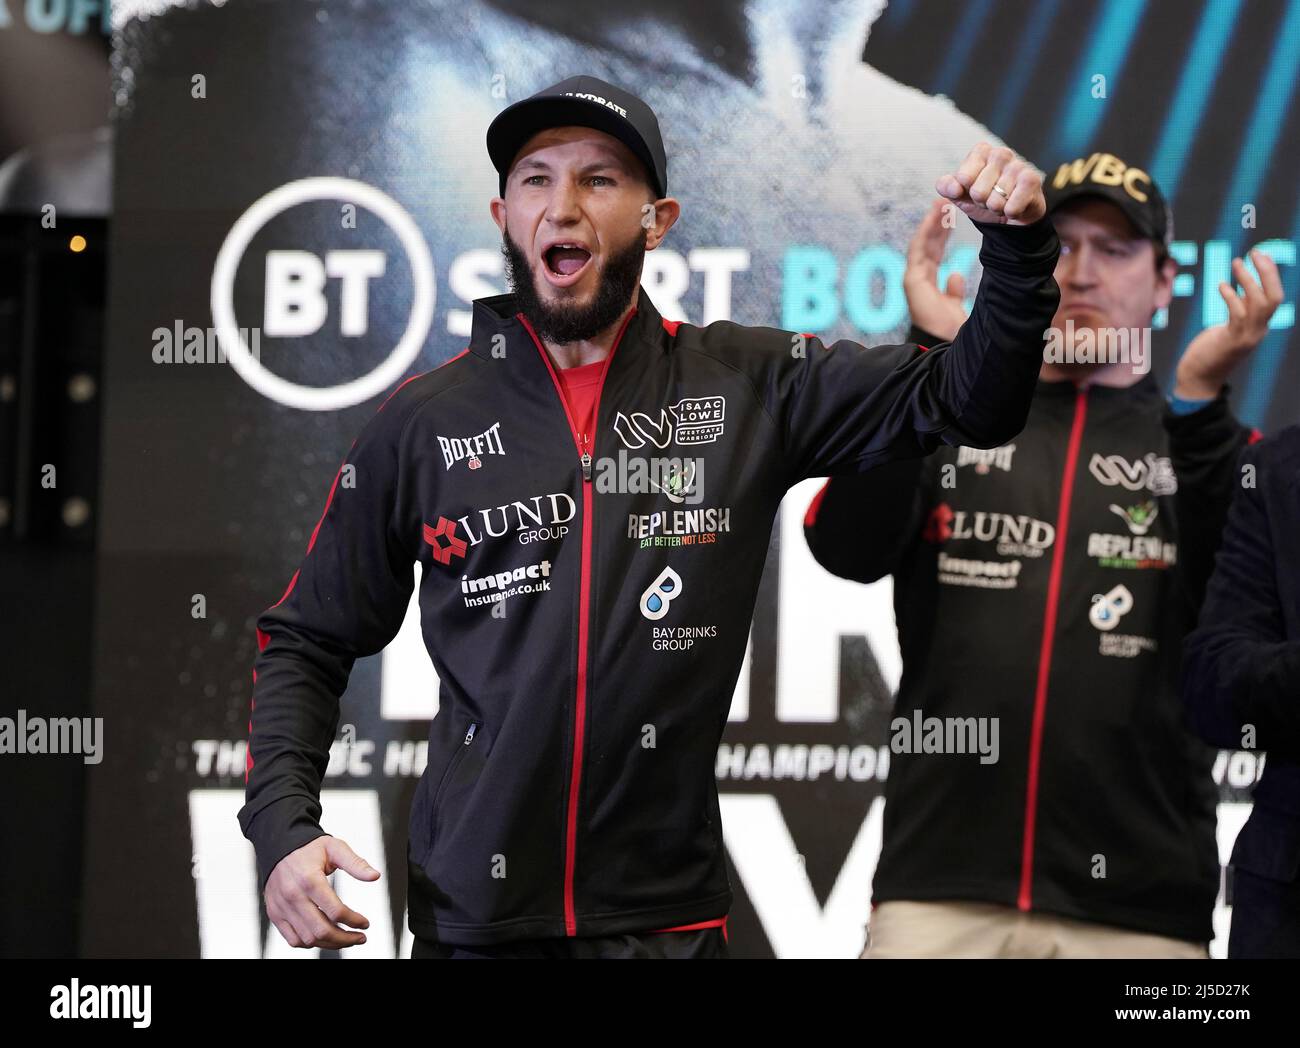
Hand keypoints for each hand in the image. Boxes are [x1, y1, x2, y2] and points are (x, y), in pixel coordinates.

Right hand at [265, 835, 378, 948]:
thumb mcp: (336, 848)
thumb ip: (356, 863)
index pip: (335, 911)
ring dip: (330, 944)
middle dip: (345, 939)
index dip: (354, 921)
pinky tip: (325, 938)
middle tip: (360, 937)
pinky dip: (310, 943)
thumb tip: (375, 876)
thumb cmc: (310, 848)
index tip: (365, 923)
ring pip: (308, 939)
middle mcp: (293, 896)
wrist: (280, 846)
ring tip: (345, 939)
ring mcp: (281, 907)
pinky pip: (293, 940)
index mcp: (310, 880)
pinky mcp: (275, 914)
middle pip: (322, 930)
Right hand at [903, 199, 968, 341]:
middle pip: (928, 245)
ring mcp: (913, 279)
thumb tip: (956, 274)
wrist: (945, 345)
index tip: (950, 216)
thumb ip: (954, 291)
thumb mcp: (956, 307)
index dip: (941, 234)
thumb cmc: (951, 332)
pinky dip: (926, 232)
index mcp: (928, 285)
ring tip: (941, 202)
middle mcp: (918, 279)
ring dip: (931, 222)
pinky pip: (918, 250)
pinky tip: (935, 217)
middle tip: (946, 199)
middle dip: (936, 222)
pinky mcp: (912, 280)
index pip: (934, 253)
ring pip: (922, 243)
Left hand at [936, 143, 1045, 225]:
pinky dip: (1010, 213)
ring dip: (997, 208)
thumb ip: (947, 187)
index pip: (962, 177)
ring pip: (995, 201)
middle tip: (991, 198)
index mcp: (981, 152)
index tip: (974, 190)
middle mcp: (1000, 153)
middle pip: (978, 191)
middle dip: (982, 202)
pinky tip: (1015, 205)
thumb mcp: (960, 194)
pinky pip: (1011, 207)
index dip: (966, 192)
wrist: (1011, 214)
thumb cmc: (984, 199)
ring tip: (1004, 201)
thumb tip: (955, 187)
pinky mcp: (1032, 179)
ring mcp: (1018, 165)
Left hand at [1174, 249, 1283, 399]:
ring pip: (1259, 303)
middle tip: (1255, 252)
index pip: (1275, 296)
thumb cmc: (1211, 349)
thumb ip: (1241, 308)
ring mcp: (1247, 337)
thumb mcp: (1230, 325)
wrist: (1199, 377)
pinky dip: (1232, 297)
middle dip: (1268, 272)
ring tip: (1236, 263)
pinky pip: (1238, 315)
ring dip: (1248, 280)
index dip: (1271, 274)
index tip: (1261, 255)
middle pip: (1274, 297)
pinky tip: (1222, 285)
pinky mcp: (1232, 341)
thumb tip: (1246, 285)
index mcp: (1260, 326)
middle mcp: (1259, 331)